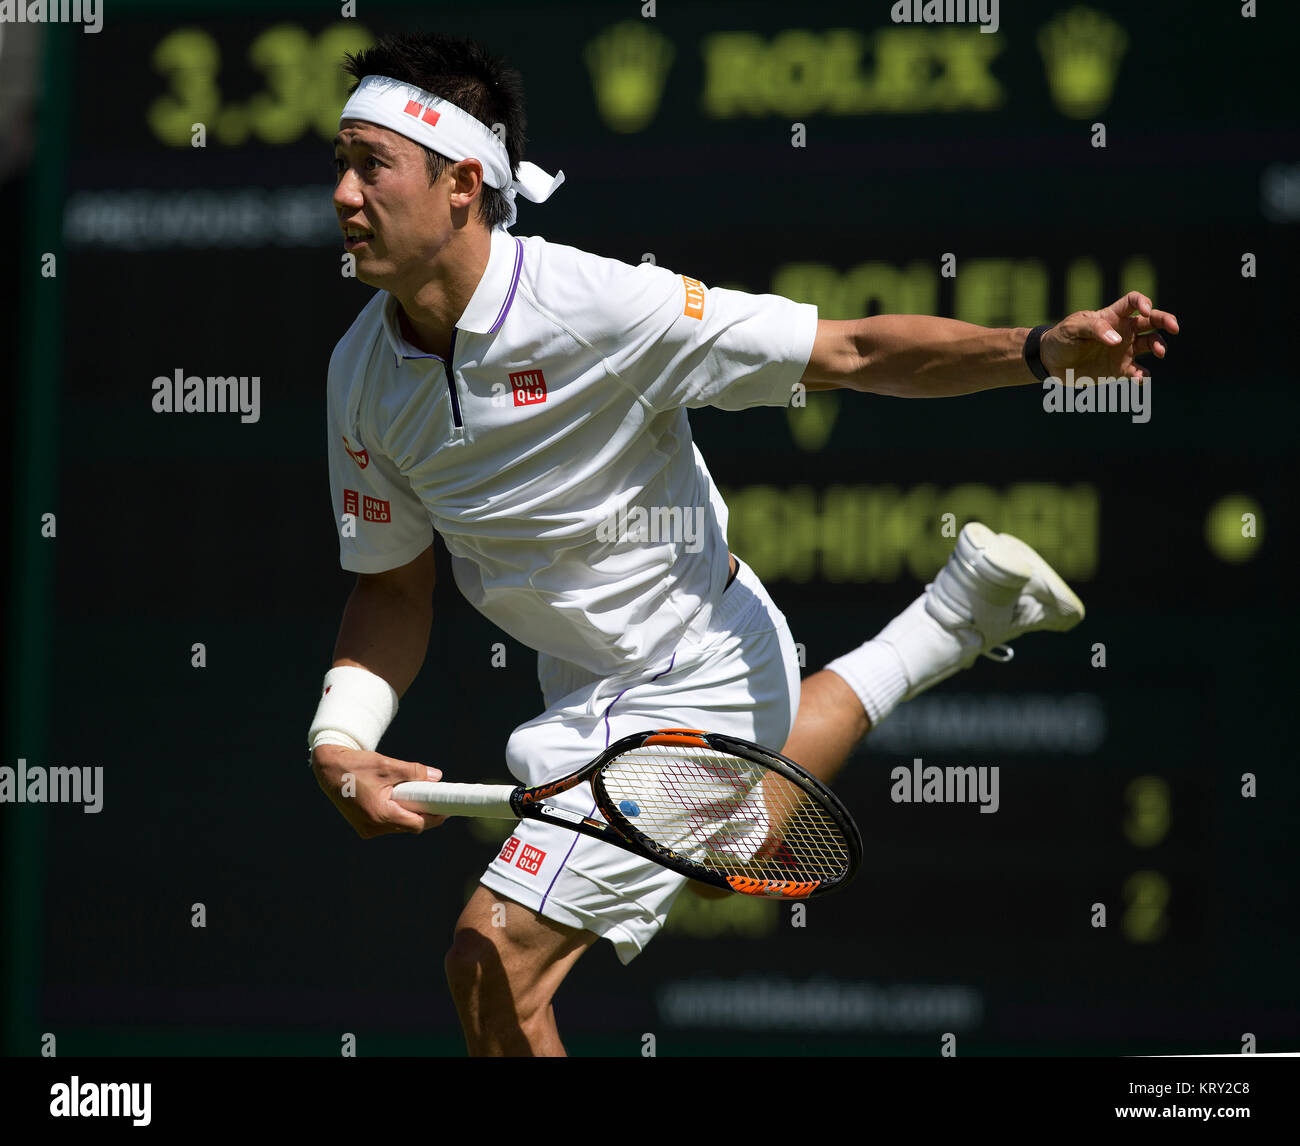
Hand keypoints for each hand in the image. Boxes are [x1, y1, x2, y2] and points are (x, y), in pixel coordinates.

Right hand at [311, 744, 446, 837]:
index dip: (434, 816)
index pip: (416, 823)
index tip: (445, 807)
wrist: (327, 769)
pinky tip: (399, 798)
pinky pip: (387, 823)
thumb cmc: (356, 766)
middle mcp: (372, 827)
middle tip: (434, 798)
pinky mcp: (363, 825)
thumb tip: (436, 777)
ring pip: (398, 825)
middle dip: (423, 813)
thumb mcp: (388, 765)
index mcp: (380, 815)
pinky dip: (396, 812)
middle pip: (409, 826)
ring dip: (409, 812)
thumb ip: (414, 772)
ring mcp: (366, 829)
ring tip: (415, 794)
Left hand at [1041, 290, 1179, 381]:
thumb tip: (1117, 340)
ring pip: (1150, 344)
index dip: (1144, 302)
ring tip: (1160, 353)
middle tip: (1175, 328)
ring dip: (1159, 346)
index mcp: (1112, 316)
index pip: (1134, 301)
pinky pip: (1137, 372)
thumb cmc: (1061, 338)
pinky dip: (1142, 376)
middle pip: (1151, 321)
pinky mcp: (1118, 370)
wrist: (1051, 362)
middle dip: (1166, 321)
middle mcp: (1123, 331)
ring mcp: (1123, 351)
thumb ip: (1095, 329)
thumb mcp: (1073, 328)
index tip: (1146, 310)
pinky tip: (1139, 378)